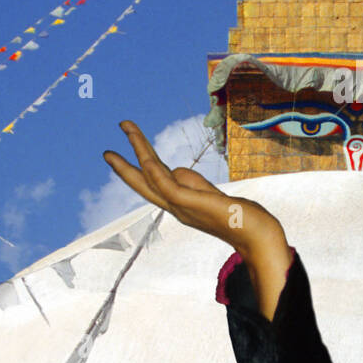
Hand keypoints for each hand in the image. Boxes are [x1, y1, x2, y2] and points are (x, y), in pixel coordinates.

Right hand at [103, 121, 287, 259]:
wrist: (257, 235)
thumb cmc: (239, 216)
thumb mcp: (211, 194)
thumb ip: (192, 182)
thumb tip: (174, 170)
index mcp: (179, 204)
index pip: (153, 184)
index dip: (135, 170)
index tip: (119, 156)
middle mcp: (175, 207)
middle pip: (144, 182)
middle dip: (123, 166)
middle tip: (105, 150)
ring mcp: (182, 206)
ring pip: (151, 175)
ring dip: (138, 149)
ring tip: (127, 127)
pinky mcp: (192, 204)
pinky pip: (168, 186)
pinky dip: (154, 172)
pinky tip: (146, 159)